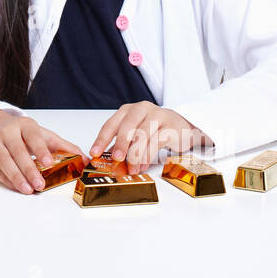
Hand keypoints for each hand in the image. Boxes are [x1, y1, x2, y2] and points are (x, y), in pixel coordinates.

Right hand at [0, 111, 83, 194]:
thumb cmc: (20, 133)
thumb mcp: (41, 134)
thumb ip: (62, 146)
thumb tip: (85, 159)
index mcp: (24, 125)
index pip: (33, 136)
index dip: (40, 149)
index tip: (48, 162)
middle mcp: (7, 132)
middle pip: (18, 151)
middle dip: (29, 169)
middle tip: (40, 184)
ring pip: (5, 161)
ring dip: (17, 177)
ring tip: (28, 189)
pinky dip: (7, 180)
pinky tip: (17, 187)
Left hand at [90, 103, 210, 172]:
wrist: (181, 127)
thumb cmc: (155, 130)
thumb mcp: (135, 134)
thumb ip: (123, 145)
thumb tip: (108, 162)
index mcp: (127, 111)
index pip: (111, 124)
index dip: (101, 139)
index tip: (95, 153)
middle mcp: (141, 109)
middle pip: (127, 127)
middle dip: (120, 145)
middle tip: (116, 160)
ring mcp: (157, 115)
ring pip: (143, 135)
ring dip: (136, 154)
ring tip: (132, 168)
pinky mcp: (170, 125)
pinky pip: (157, 140)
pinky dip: (149, 155)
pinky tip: (144, 164)